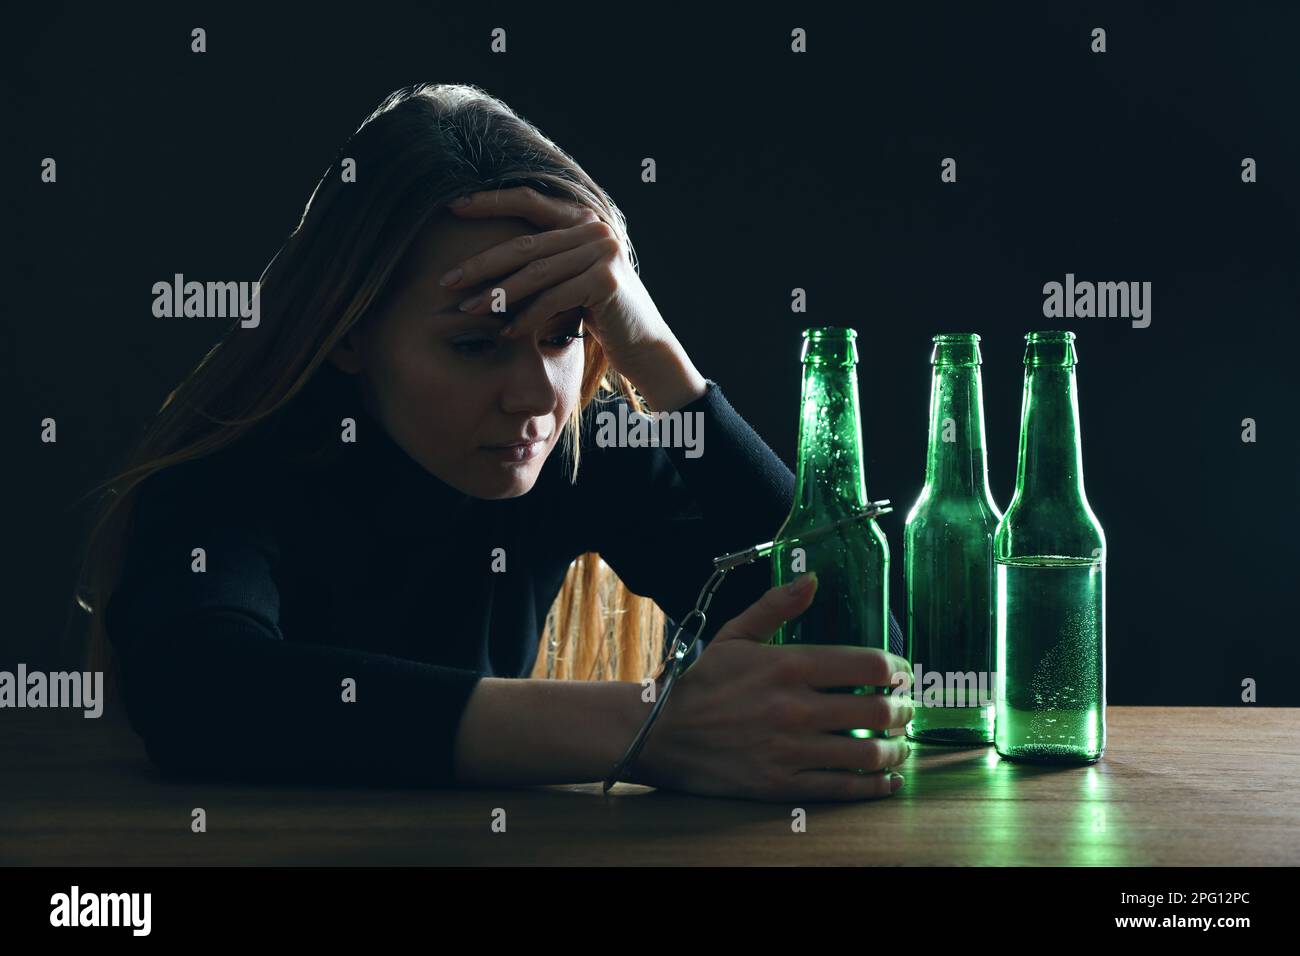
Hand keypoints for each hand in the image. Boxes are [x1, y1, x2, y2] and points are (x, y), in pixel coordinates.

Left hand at [442, 186, 705, 409]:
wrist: (645, 345)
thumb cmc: (600, 315)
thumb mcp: (569, 278)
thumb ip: (543, 259)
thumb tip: (484, 259)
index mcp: (584, 219)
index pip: (530, 200)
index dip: (490, 202)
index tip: (453, 207)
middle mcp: (595, 229)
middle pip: (524, 244)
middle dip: (482, 264)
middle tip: (448, 280)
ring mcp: (603, 252)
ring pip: (535, 273)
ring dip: (497, 294)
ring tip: (468, 309)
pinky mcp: (605, 280)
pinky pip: (552, 299)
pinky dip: (525, 318)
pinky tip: (505, 332)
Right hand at [632, 573, 914, 801]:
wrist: (658, 733)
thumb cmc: (699, 684)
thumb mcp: (734, 635)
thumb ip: (777, 606)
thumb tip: (812, 578)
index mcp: (787, 666)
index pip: (867, 666)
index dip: (897, 669)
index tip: (902, 673)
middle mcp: (794, 709)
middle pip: (877, 711)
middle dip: (903, 710)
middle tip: (906, 709)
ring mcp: (790, 750)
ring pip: (867, 754)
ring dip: (895, 749)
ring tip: (900, 744)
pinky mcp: (782, 785)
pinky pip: (842, 788)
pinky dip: (874, 786)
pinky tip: (886, 780)